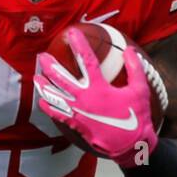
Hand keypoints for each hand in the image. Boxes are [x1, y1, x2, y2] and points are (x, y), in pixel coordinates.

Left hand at [34, 27, 157, 167]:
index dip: (79, 45)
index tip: (71, 33)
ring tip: (36, 78)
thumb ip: (135, 68)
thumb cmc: (137, 117)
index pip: (86, 60)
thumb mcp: (140, 90)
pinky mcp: (76, 125)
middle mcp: (84, 98)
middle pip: (61, 79)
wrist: (130, 144)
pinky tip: (42, 102)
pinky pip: (58, 115)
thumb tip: (129, 50)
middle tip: (42, 56)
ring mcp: (78, 112)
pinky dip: (49, 108)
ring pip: (55, 97)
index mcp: (99, 87)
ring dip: (44, 87)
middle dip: (50, 66)